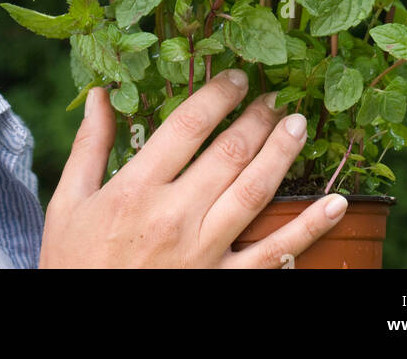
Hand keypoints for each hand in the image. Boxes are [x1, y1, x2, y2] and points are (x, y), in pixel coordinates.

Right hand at [39, 68, 348, 267]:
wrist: (81, 330)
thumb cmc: (74, 263)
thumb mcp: (70, 202)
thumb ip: (90, 146)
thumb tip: (98, 93)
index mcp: (137, 188)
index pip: (188, 126)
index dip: (217, 94)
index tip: (236, 76)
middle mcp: (175, 216)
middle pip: (230, 153)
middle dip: (257, 117)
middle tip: (275, 95)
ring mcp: (204, 253)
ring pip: (255, 192)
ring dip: (282, 154)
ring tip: (299, 125)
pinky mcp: (223, 285)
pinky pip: (274, 255)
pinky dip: (309, 228)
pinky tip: (336, 203)